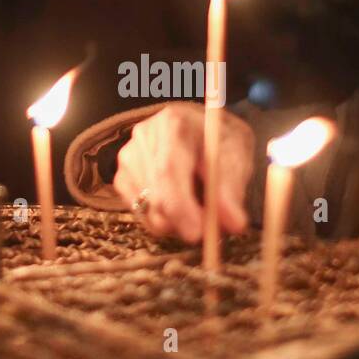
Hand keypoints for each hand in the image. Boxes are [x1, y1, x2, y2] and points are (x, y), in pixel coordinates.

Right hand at [114, 102, 254, 241]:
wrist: (201, 130)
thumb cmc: (220, 141)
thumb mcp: (236, 156)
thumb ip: (233, 189)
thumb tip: (235, 224)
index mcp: (173, 124)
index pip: (169, 171)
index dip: (181, 206)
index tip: (198, 233)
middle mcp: (143, 138)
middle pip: (154, 194)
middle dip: (182, 222)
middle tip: (209, 234)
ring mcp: (128, 158)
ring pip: (148, 210)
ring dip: (177, 223)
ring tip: (200, 207)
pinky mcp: (122, 178)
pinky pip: (142, 215)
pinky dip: (164, 220)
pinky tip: (180, 203)